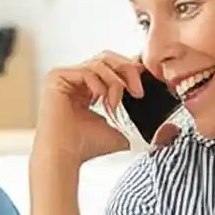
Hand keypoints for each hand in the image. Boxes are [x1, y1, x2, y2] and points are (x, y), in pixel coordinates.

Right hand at [32, 51, 143, 165]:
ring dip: (115, 82)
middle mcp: (74, 79)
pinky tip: (102, 101)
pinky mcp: (56, 77)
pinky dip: (100, 84)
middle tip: (137, 92)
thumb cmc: (85, 147)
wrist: (66, 156)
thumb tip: (158, 127)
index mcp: (85, 88)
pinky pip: (87, 70)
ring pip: (99, 63)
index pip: (110, 67)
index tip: (141, 87)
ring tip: (116, 103)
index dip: (128, 71)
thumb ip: (129, 119)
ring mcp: (64, 77)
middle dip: (126, 71)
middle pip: (106, 58)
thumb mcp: (117, 129)